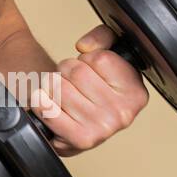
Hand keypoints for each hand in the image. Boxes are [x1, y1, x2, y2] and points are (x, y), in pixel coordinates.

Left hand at [33, 25, 148, 155]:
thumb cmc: (89, 87)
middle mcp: (124, 113)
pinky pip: (46, 106)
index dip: (87, 58)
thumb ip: (103, 37)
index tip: (91, 70)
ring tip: (62, 96)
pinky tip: (52, 108)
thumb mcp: (106, 53)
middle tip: (72, 84)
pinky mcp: (79, 139)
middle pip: (75, 71)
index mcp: (136, 92)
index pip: (99, 57)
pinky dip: (41, 102)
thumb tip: (84, 46)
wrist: (70, 122)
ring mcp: (103, 129)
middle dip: (66, 71)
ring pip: (58, 86)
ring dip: (51, 86)